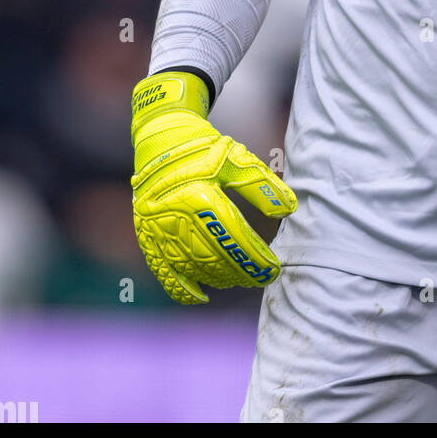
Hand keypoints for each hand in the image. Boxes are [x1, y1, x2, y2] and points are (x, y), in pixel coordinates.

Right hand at [131, 71, 296, 303]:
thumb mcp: (236, 159)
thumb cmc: (203, 149)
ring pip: (191, 269)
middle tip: (260, 277)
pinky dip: (182, 289)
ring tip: (239, 278)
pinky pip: (163, 272)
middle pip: (213, 259)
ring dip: (218, 278)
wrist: (161, 142)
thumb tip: (288, 209)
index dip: (255, 259)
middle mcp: (175, 218)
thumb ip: (261, 185)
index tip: (273, 269)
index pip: (233, 239)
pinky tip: (203, 295)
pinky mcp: (148, 238)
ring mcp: (158, 231)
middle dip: (240, 272)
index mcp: (199, 197)